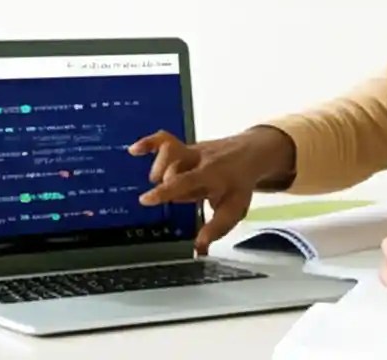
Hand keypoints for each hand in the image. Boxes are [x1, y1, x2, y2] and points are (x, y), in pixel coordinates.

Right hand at [127, 127, 294, 254]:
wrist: (251, 153)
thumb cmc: (239, 184)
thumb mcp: (235, 208)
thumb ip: (217, 228)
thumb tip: (199, 247)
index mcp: (212, 175)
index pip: (185, 180)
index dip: (165, 190)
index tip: (145, 199)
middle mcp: (200, 160)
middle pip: (174, 164)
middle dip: (166, 181)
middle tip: (168, 195)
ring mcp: (192, 150)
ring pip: (169, 149)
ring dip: (158, 166)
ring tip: (156, 180)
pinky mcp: (185, 145)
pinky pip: (165, 139)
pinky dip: (149, 142)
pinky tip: (134, 150)